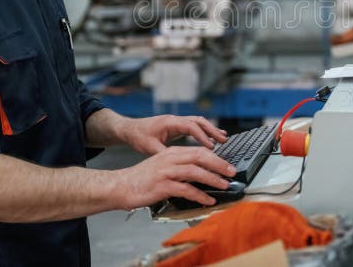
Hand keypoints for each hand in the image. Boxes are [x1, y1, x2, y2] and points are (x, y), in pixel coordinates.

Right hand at [116, 146, 235, 209]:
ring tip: (224, 185)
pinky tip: (208, 200)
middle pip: (201, 157)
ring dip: (213, 179)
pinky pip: (187, 189)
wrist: (120, 186)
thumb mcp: (162, 166)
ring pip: (196, 171)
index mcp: (171, 153)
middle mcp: (170, 159)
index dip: (216, 157)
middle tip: (232, 172)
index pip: (199, 151)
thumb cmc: (141, 179)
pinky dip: (200, 195)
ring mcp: (166, 172)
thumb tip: (200, 173)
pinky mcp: (162, 186)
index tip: (227, 164)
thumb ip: (180, 166)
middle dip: (219, 164)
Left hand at [121, 115, 227, 155]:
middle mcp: (175, 119)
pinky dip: (204, 132)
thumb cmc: (138, 137)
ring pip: (199, 122)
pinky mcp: (177, 126)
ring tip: (223, 139)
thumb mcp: (150, 148)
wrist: (129, 129)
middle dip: (213, 131)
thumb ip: (165, 154)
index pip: (191, 127)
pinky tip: (211, 139)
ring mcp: (177, 122)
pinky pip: (194, 126)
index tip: (211, 147)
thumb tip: (178, 163)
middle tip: (224, 141)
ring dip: (211, 130)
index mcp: (170, 122)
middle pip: (199, 121)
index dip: (202, 137)